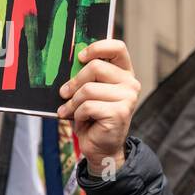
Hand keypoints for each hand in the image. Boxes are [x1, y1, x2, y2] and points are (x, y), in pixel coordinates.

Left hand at [56, 39, 140, 175]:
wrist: (101, 147)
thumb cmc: (93, 117)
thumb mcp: (89, 91)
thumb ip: (86, 76)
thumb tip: (71, 62)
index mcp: (124, 73)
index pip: (117, 47)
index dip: (97, 48)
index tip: (80, 57)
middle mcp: (130, 83)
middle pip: (95, 67)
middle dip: (74, 82)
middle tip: (64, 93)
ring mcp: (128, 98)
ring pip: (88, 89)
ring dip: (73, 102)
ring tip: (70, 110)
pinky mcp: (120, 113)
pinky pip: (88, 106)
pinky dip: (78, 114)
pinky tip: (82, 121)